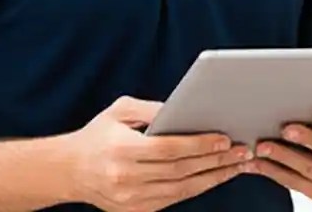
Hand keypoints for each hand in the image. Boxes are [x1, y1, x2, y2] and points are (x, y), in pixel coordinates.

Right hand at [66, 96, 250, 211]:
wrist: (70, 170)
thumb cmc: (97, 136)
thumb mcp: (118, 111)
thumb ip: (151, 109)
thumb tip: (184, 109)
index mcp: (122, 150)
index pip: (169, 149)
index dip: (199, 145)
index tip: (224, 139)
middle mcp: (127, 177)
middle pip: (181, 170)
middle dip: (215, 160)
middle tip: (242, 150)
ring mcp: (132, 198)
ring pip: (183, 189)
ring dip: (213, 177)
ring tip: (236, 165)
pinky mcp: (137, 211)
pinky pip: (174, 200)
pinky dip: (197, 188)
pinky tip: (213, 177)